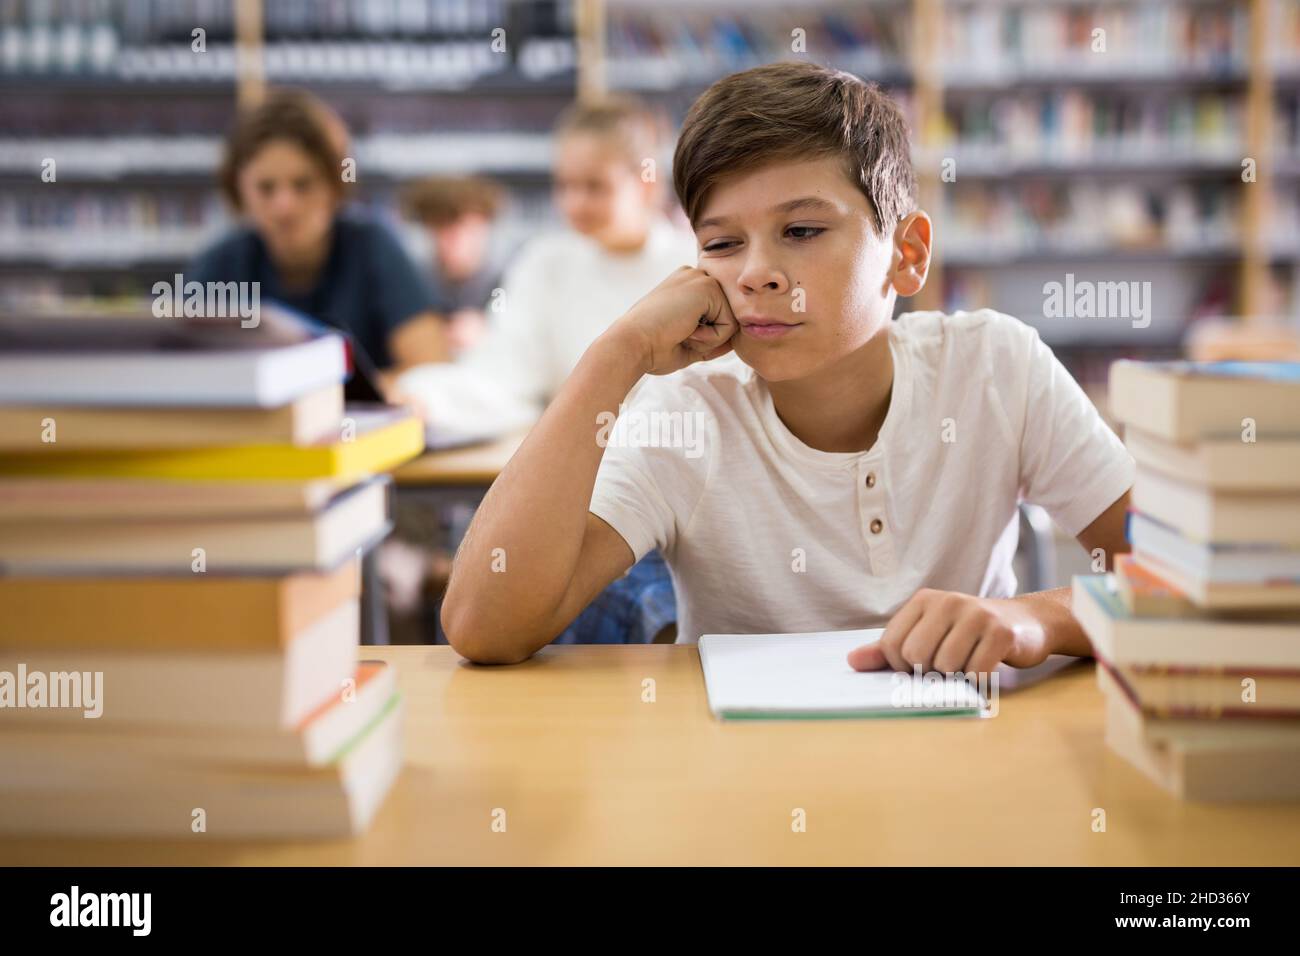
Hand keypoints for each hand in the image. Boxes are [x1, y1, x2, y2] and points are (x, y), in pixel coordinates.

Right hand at [609, 266, 737, 375]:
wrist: (631, 343)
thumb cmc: (652, 348)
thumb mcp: (688, 343)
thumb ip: (712, 339)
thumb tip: (735, 341)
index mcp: (686, 286)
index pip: (716, 316)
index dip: (704, 337)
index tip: (676, 336)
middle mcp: (694, 276)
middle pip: (726, 317)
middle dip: (709, 337)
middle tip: (679, 336)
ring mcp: (701, 278)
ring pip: (731, 321)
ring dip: (710, 339)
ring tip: (682, 333)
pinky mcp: (708, 287)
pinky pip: (730, 325)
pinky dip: (711, 338)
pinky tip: (687, 331)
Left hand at [847, 589, 1053, 675]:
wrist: (1027, 622)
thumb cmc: (970, 634)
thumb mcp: (928, 634)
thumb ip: (888, 650)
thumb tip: (852, 662)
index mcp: (924, 600)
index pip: (891, 645)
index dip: (902, 667)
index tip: (921, 666)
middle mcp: (947, 601)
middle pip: (914, 656)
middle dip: (929, 672)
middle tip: (949, 666)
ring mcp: (975, 614)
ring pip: (944, 666)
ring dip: (957, 677)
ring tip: (970, 661)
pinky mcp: (1000, 632)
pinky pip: (975, 672)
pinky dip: (978, 680)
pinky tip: (987, 665)